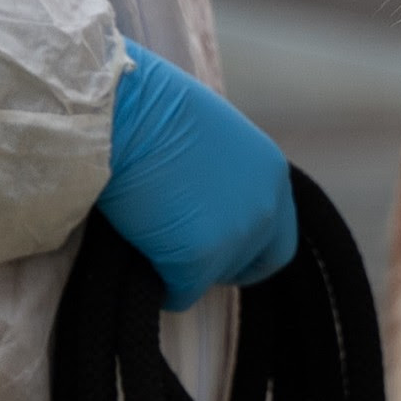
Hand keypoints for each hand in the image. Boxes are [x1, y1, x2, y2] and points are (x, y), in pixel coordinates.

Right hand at [96, 43, 298, 310]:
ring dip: (187, 269)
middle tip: (183, 251)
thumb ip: (227, 173)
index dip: (250, 249)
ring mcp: (235, 236)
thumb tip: (209, 200)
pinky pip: (179, 292)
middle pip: (253, 261)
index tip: (221, 248)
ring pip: (214, 277)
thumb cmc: (153, 109)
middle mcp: (265, 207)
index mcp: (271, 173)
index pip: (278, 236)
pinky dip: (161, 284)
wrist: (122, 113)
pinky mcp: (198, 259)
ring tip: (154, 245)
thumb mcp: (212, 136)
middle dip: (221, 261)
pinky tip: (139, 259)